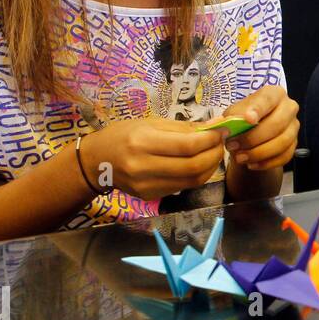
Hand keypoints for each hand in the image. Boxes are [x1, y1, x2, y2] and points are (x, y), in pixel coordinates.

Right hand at [79, 118, 224, 200]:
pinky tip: (199, 164)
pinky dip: (197, 175)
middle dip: (214, 155)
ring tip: (213, 153)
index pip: (188, 145)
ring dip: (210, 167)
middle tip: (221, 144)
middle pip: (193, 166)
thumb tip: (216, 126)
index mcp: (143, 143)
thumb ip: (184, 127)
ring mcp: (146, 185)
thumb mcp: (151, 123)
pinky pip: (183, 186)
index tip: (223, 131)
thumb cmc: (123, 135)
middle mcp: (143, 167)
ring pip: (192, 180)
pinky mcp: (150, 196)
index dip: (211, 140)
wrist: (96, 161)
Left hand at [223, 85, 299, 171]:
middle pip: (277, 124)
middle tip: (233, 147)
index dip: (258, 110)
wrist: (252, 132)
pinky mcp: (295, 144)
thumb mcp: (234, 113)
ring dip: (259, 153)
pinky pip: (285, 156)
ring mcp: (294, 126)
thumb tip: (230, 127)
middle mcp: (289, 107)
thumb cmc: (243, 117)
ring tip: (240, 158)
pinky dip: (267, 163)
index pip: (267, 100)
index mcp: (274, 94)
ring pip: (282, 142)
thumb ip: (233, 117)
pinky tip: (251, 165)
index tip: (248, 119)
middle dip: (253, 138)